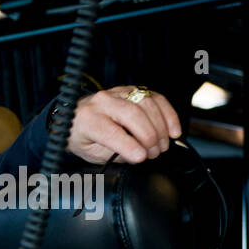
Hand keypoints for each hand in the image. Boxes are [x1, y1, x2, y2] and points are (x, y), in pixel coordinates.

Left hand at [66, 86, 181, 163]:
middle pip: (132, 114)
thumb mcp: (91, 152)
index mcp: (87, 119)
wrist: (76, 117)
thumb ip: (113, 155)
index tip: (141, 157)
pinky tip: (172, 130)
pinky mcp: (134, 90)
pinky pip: (157, 99)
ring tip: (162, 145)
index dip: (129, 145)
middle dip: (149, 136)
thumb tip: (138, 155)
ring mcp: (119, 93)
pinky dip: (168, 115)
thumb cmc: (83, 136)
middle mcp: (102, 102)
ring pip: (147, 104)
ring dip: (161, 127)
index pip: (110, 131)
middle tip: (154, 153)